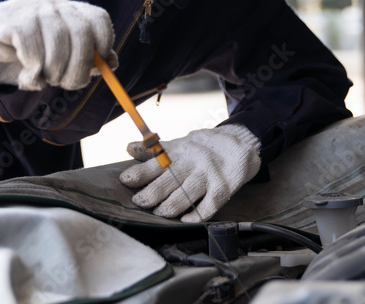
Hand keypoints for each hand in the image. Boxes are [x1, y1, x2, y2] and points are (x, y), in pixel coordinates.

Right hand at [0, 0, 116, 90]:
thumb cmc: (29, 54)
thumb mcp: (60, 57)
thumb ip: (86, 59)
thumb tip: (112, 62)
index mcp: (69, 10)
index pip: (97, 19)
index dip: (103, 43)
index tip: (97, 67)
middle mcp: (52, 5)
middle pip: (80, 33)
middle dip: (78, 68)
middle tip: (67, 85)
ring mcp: (30, 9)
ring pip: (56, 43)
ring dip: (53, 72)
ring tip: (43, 80)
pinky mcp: (7, 20)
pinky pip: (31, 51)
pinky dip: (33, 72)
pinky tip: (27, 76)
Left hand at [119, 124, 260, 222]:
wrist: (239, 144)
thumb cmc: (202, 148)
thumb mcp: (179, 145)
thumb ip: (154, 150)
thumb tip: (129, 148)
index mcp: (179, 152)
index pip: (155, 163)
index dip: (139, 173)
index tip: (125, 180)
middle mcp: (193, 163)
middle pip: (168, 181)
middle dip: (150, 195)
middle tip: (139, 203)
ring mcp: (209, 176)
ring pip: (185, 196)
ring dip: (169, 208)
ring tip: (159, 213)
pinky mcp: (224, 188)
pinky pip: (208, 207)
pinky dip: (195, 216)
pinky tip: (184, 220)